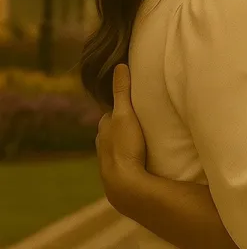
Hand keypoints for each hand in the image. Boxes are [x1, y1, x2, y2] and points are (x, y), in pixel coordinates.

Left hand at [95, 64, 147, 211]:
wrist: (125, 184)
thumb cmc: (124, 146)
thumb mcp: (125, 114)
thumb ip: (122, 91)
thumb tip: (120, 65)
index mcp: (103, 128)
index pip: (110, 114)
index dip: (121, 109)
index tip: (133, 106)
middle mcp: (102, 145)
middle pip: (113, 131)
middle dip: (123, 127)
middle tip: (141, 124)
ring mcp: (108, 162)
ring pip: (118, 148)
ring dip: (127, 145)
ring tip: (143, 143)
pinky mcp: (118, 176)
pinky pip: (124, 163)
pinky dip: (130, 159)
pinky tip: (141, 161)